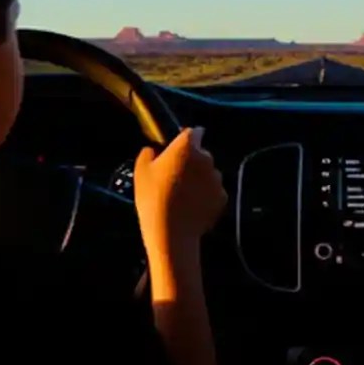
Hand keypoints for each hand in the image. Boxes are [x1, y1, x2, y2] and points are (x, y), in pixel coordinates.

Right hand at [134, 127, 227, 253]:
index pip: (193, 131)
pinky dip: (206, 196)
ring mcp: (217, 179)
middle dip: (192, 161)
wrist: (171, 233)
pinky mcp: (222, 197)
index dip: (186, 137)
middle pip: (201, 154)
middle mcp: (206, 159)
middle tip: (176, 176)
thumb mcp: (141, 171)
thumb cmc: (153, 198)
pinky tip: (192, 206)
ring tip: (183, 195)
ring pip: (209, 173)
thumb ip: (148, 153)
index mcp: (186, 147)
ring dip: (200, 179)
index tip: (179, 145)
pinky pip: (214, 191)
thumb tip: (152, 150)